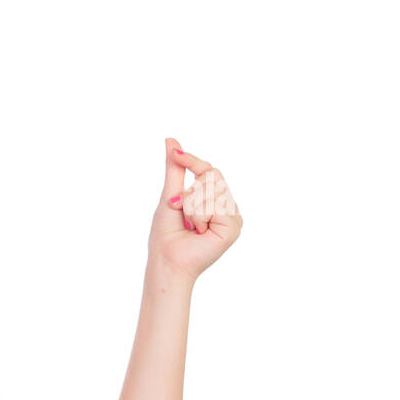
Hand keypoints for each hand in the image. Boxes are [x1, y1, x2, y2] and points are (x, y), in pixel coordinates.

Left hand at [149, 137, 241, 280]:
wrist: (167, 259)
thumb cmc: (166, 233)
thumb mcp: (170, 195)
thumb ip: (175, 169)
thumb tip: (171, 140)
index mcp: (212, 198)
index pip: (209, 169)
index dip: (192, 161)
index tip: (177, 155)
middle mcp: (225, 205)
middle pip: (212, 175)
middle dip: (189, 194)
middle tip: (183, 215)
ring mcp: (232, 215)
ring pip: (213, 188)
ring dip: (192, 207)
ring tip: (191, 226)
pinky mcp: (234, 226)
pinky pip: (217, 205)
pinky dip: (200, 215)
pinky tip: (200, 230)